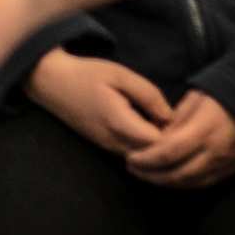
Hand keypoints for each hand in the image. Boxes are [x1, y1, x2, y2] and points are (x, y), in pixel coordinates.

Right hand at [25, 50, 172, 154]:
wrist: (51, 83)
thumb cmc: (86, 74)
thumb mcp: (120, 74)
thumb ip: (148, 95)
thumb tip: (170, 117)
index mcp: (119, 123)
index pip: (158, 144)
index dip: (175, 135)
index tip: (182, 118)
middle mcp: (114, 142)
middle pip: (153, 157)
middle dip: (170, 144)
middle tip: (180, 123)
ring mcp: (108, 147)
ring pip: (144, 160)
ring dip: (158, 147)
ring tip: (167, 125)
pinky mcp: (105, 147)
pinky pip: (132, 154)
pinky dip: (145, 147)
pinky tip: (150, 127)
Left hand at [126, 90, 234, 187]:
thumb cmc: (223, 96)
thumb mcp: (197, 97)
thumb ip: (176, 119)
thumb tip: (156, 137)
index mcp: (204, 128)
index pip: (169, 151)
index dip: (147, 158)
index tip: (130, 156)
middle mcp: (214, 151)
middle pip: (177, 173)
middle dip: (150, 174)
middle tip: (132, 167)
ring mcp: (224, 164)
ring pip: (189, 182)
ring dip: (164, 182)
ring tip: (145, 174)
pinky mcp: (230, 170)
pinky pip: (202, 183)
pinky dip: (182, 184)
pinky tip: (168, 178)